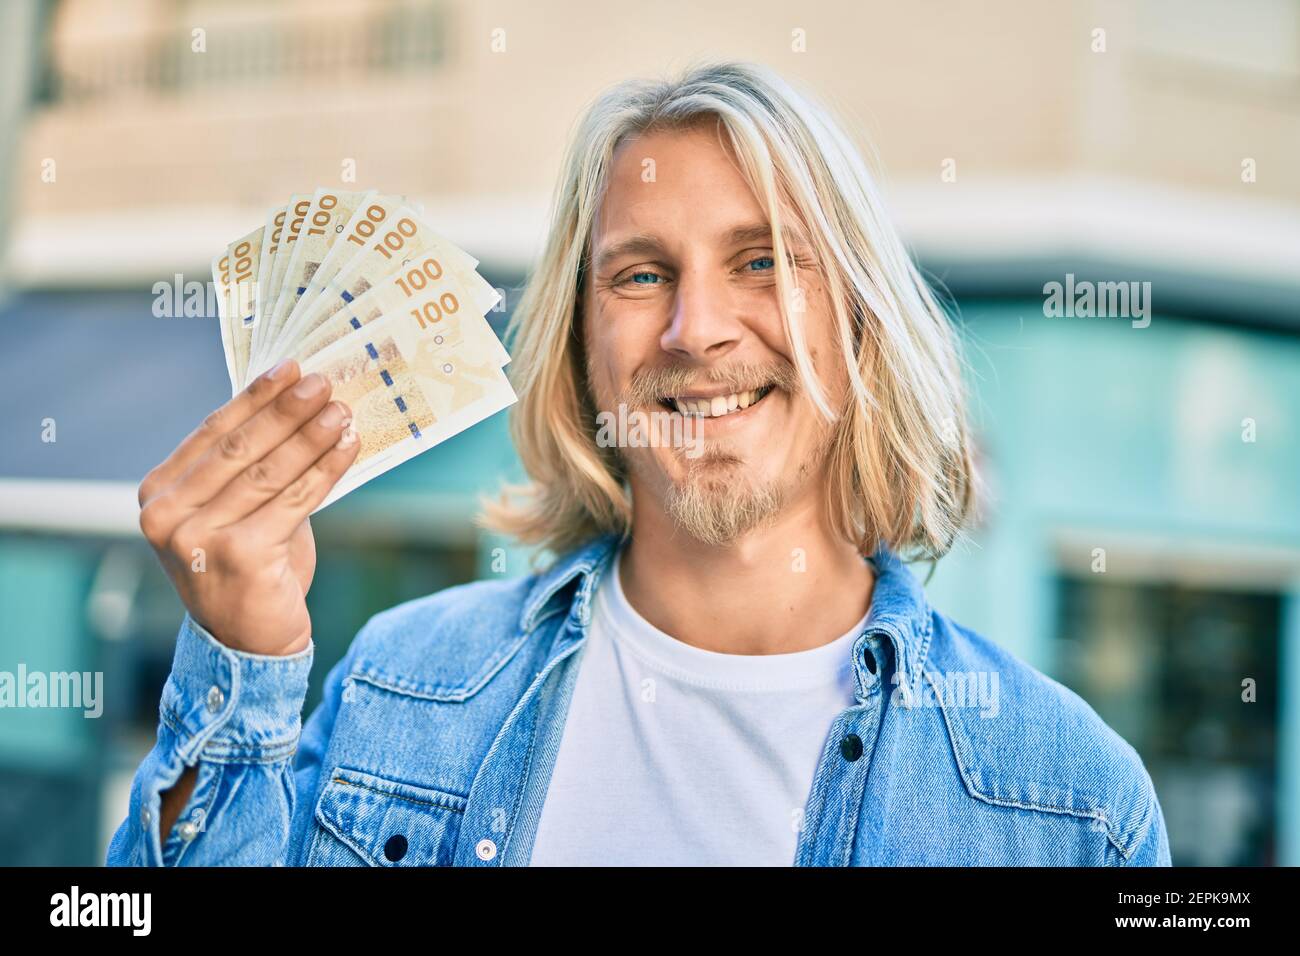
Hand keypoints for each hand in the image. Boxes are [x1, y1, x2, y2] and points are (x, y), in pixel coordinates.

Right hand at [137, 359, 359, 655]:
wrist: (249, 643)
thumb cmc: (249, 567)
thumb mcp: (237, 510)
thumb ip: (250, 466)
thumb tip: (297, 403)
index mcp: (158, 494)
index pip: (213, 431)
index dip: (255, 396)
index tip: (291, 366)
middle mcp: (166, 515)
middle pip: (240, 447)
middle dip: (287, 410)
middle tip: (324, 382)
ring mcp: (197, 537)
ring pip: (270, 471)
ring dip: (312, 436)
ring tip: (342, 411)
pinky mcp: (238, 556)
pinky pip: (294, 500)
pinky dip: (325, 469)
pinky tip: (348, 447)